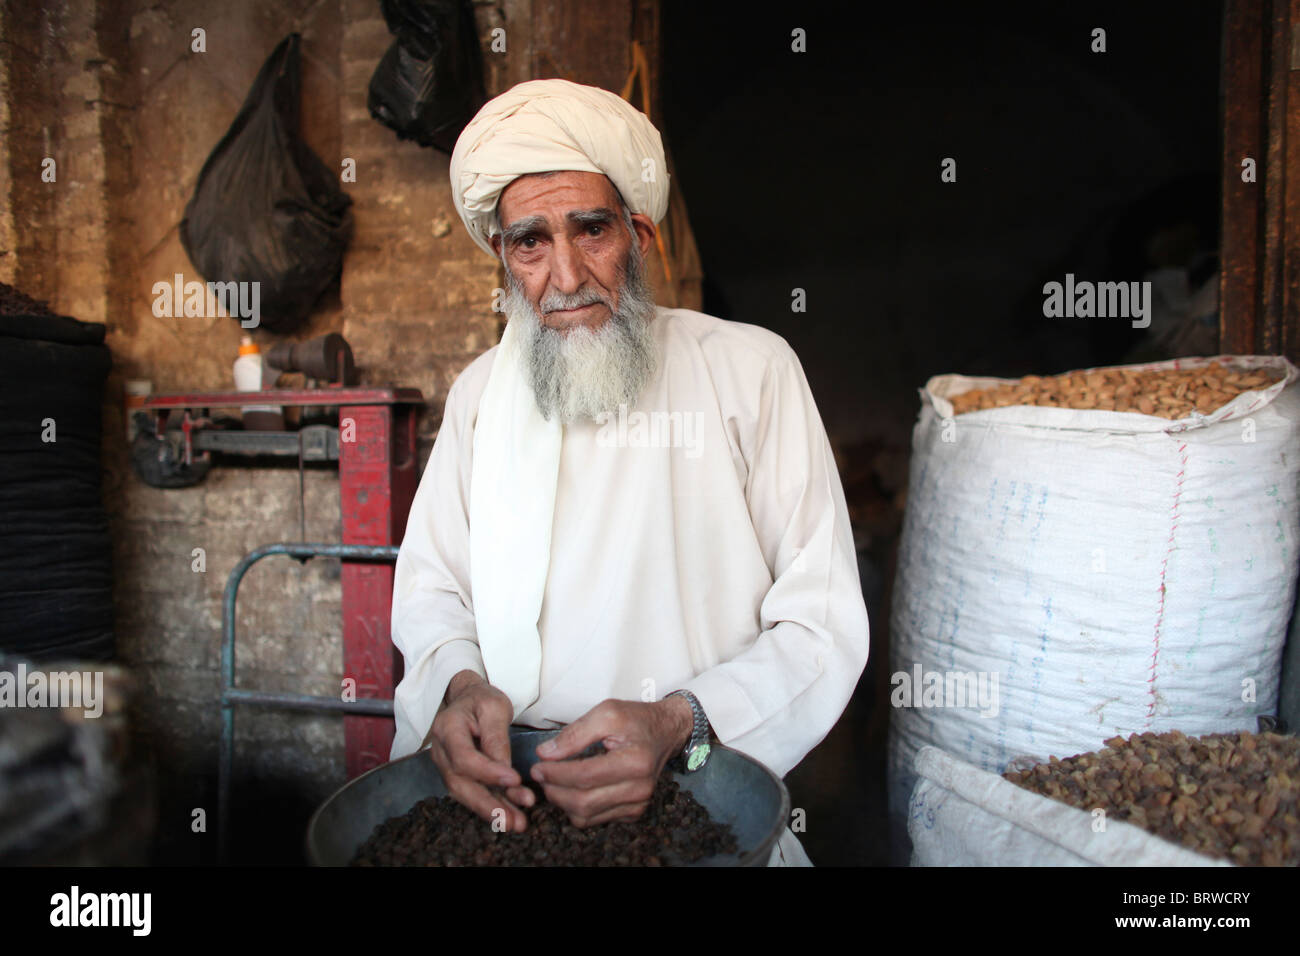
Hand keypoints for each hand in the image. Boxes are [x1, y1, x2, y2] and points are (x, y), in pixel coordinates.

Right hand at [426, 670, 533, 831]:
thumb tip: (506, 772)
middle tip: (514, 820)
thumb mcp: (495, 708)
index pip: (464, 757)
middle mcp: (441, 750)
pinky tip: (509, 816)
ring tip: (516, 823)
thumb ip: (497, 738)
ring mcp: (445, 765)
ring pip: (465, 794)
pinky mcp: (455, 774)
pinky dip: (490, 806)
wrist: (467, 699)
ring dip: (491, 811)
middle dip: (489, 805)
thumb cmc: (481, 700)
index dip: (488, 772)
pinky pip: (470, 793)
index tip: (515, 780)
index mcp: (448, 727)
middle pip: (461, 783)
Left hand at [529, 697, 692, 827]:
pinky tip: (572, 789)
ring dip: (562, 801)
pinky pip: (595, 819)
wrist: (665, 732)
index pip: (584, 777)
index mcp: (634, 762)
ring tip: (553, 781)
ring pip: (585, 815)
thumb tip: (545, 754)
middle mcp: (640, 788)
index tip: (537, 766)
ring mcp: (638, 804)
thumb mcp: (606, 713)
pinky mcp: (634, 812)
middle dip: (554, 790)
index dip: (555, 774)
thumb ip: (574, 734)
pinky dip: (577, 808)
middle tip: (540, 774)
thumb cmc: (636, 719)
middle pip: (583, 802)